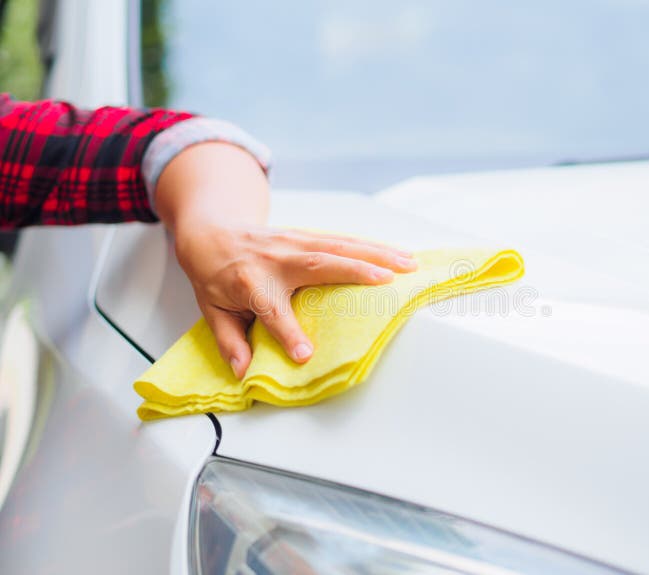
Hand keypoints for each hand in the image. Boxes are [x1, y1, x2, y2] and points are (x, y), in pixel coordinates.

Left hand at [154, 141, 415, 378]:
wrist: (212, 232)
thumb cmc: (215, 276)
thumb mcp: (212, 312)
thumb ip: (230, 342)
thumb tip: (245, 372)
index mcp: (250, 283)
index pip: (271, 311)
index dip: (288, 334)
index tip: (306, 355)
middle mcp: (275, 259)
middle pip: (318, 264)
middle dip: (355, 270)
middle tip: (388, 281)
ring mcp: (294, 242)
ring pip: (339, 246)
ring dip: (376, 253)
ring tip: (408, 263)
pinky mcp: (307, 236)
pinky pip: (343, 240)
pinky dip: (372, 246)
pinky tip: (396, 252)